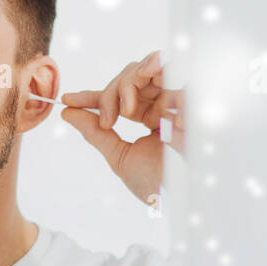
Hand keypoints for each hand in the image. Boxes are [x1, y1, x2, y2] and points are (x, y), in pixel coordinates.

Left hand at [60, 51, 185, 204]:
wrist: (185, 197)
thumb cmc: (156, 183)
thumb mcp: (120, 157)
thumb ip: (95, 132)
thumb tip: (67, 112)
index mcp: (148, 115)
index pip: (116, 97)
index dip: (91, 97)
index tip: (67, 100)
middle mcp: (164, 103)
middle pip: (130, 76)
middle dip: (112, 92)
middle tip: (110, 120)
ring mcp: (181, 99)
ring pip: (148, 68)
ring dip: (131, 84)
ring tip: (127, 110)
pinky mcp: (199, 99)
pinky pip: (177, 77)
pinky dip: (160, 88)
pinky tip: (156, 113)